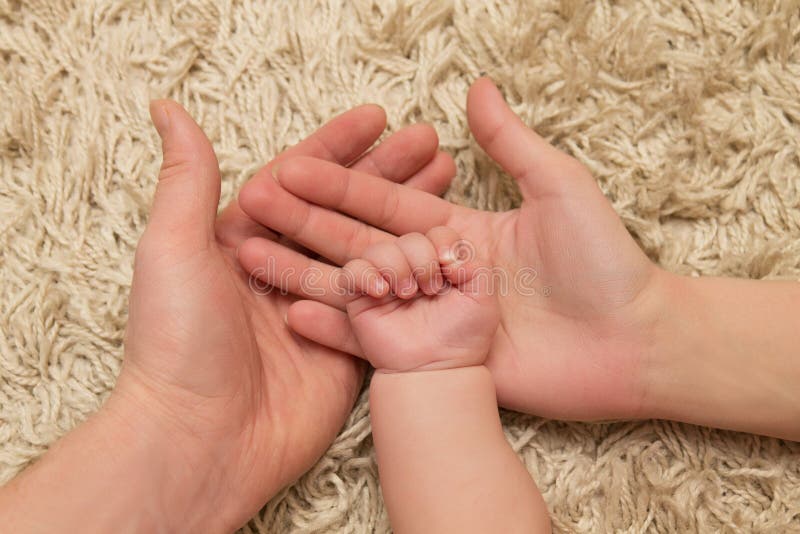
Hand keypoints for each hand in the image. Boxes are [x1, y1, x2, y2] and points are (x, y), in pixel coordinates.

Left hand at [101, 100, 454, 529]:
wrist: (202, 439)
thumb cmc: (178, 342)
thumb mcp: (173, 249)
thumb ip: (185, 180)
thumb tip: (167, 108)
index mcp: (242, 239)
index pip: (298, 177)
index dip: (338, 146)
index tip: (376, 117)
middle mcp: (282, 269)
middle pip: (344, 206)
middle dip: (386, 171)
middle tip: (427, 141)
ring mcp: (318, 306)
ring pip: (371, 244)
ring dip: (408, 209)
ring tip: (446, 175)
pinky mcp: (346, 343)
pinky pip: (383, 297)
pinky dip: (411, 265)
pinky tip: (444, 240)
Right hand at [237, 77, 659, 421]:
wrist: (629, 345)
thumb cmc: (603, 264)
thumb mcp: (558, 190)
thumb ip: (512, 144)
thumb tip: (477, 87)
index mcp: (460, 232)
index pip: (386, 204)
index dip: (339, 185)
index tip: (292, 166)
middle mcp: (436, 273)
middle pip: (358, 243)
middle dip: (305, 222)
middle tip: (253, 201)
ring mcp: (430, 318)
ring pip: (355, 290)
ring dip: (303, 271)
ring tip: (252, 254)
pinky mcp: (432, 358)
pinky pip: (372, 342)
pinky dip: (332, 327)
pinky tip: (289, 311)